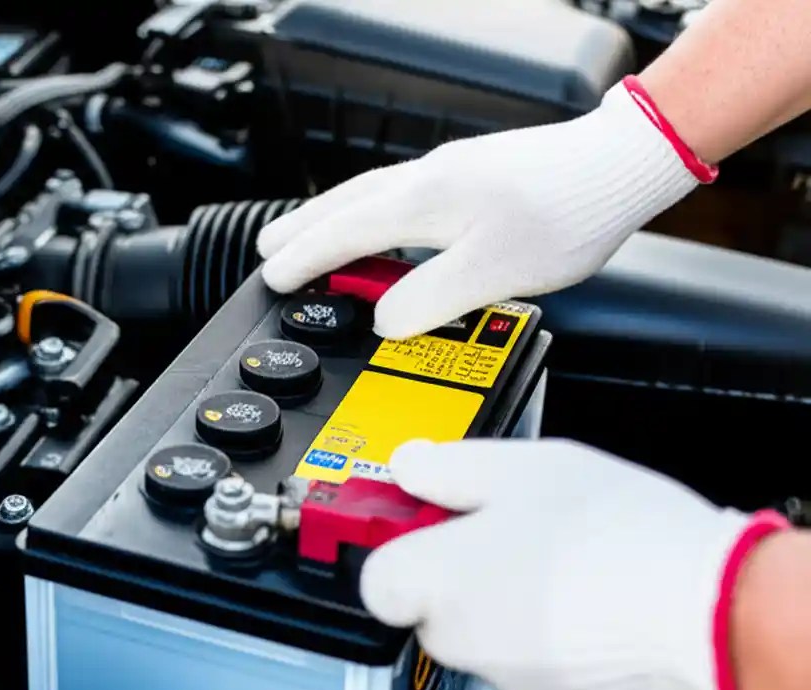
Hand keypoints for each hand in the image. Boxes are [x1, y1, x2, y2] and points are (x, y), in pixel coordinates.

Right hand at [257, 82, 700, 338]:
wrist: (623, 166)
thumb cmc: (568, 214)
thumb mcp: (494, 273)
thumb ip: (429, 300)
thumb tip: (385, 320)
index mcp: (423, 202)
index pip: (344, 234)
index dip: (305, 259)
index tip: (273, 276)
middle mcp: (430, 180)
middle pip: (346, 205)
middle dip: (304, 229)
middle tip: (268, 249)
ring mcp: (453, 173)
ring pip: (373, 196)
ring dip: (334, 218)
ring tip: (311, 236)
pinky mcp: (477, 176)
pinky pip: (401, 195)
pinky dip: (373, 212)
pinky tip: (388, 228)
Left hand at [360, 439, 783, 689]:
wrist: (709, 608)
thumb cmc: (617, 535)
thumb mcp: (524, 466)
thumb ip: (450, 467)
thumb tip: (410, 465)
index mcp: (439, 581)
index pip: (376, 579)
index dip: (400, 544)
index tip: (427, 518)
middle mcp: (463, 640)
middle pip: (434, 606)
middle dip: (462, 571)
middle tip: (510, 530)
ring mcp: (512, 679)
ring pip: (490, 634)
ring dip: (512, 602)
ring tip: (568, 559)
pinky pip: (538, 661)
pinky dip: (556, 636)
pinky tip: (594, 598)